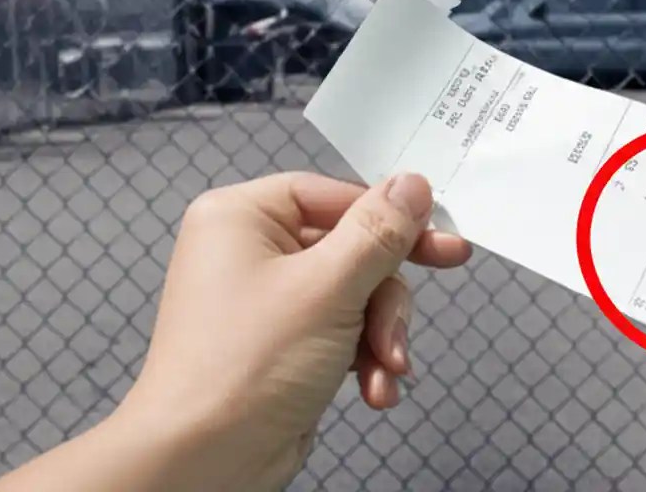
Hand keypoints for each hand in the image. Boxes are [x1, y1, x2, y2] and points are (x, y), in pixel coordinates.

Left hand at [79, 171, 466, 491]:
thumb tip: (414, 184)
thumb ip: (379, 232)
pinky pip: (342, 331)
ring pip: (356, 294)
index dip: (392, 219)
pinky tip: (376, 389)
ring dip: (380, 335)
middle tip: (420, 311)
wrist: (202, 462)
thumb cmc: (248, 365)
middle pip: (352, 248)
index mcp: (241, 217)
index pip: (334, 195)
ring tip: (387, 370)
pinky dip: (364, 358)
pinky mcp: (283, 343)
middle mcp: (250, 251)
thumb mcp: (330, 286)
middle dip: (386, 297)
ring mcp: (267, 300)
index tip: (443, 242)